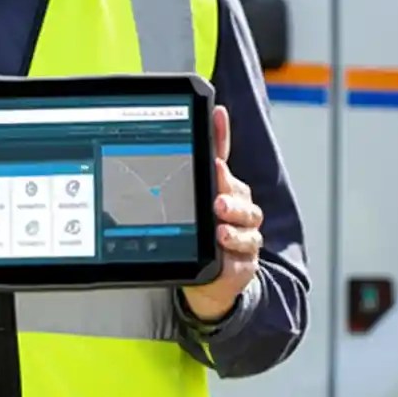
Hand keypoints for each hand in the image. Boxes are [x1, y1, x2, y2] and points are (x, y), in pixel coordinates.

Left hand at [181, 106, 262, 322]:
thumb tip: (149, 154)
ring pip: (247, 216)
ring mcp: (243, 230)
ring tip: (218, 214)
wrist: (209, 284)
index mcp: (217, 189)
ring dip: (234, 214)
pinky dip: (236, 242)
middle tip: (216, 179)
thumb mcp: (180, 215)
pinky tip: (223, 239)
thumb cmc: (195, 243)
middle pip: (237, 187)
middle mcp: (234, 205)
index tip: (216, 112)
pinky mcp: (246, 255)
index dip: (220, 132)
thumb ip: (171, 190)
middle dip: (227, 183)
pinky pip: (247, 246)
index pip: (219, 155)